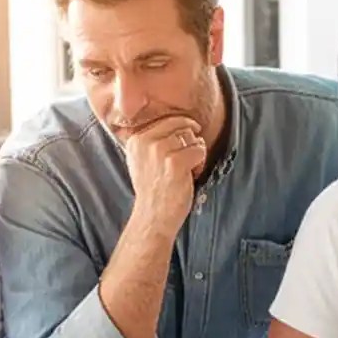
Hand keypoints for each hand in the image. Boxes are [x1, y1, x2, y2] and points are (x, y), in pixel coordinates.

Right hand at [124, 116, 207, 234]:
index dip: (181, 130)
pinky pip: (199, 150)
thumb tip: (178, 122)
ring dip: (195, 153)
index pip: (168, 121)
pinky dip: (200, 163)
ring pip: (192, 138)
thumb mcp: (142, 160)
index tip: (184, 144)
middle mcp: (146, 142)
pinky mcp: (175, 163)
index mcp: (136, 139)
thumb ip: (153, 140)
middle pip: (181, 126)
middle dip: (190, 141)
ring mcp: (160, 151)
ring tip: (188, 169)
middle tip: (187, 159)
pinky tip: (192, 174)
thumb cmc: (153, 189)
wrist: (153, 216)